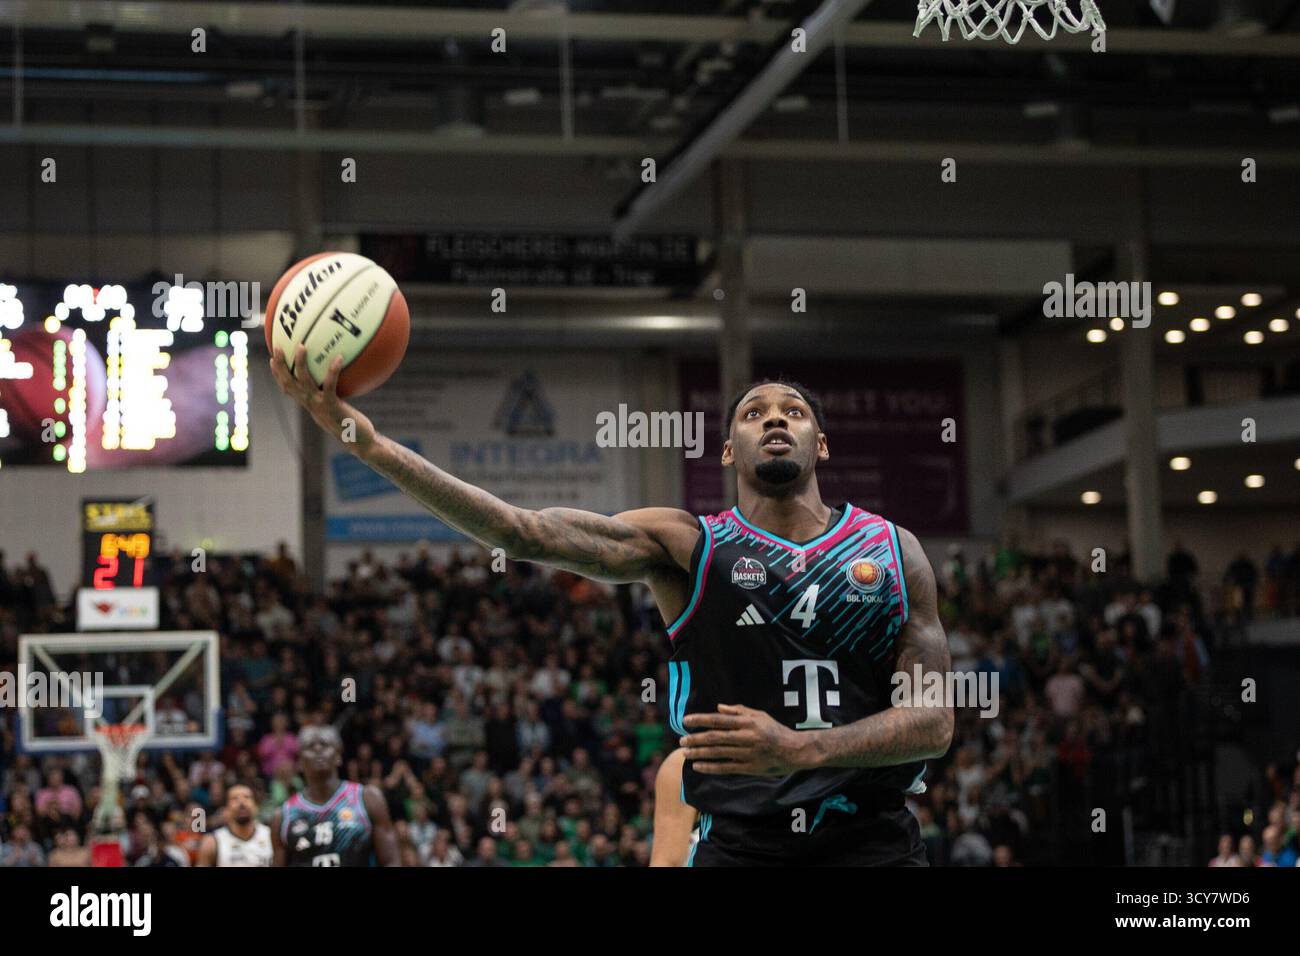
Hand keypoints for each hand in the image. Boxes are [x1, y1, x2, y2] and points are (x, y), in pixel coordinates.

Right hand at [269, 345, 376, 452]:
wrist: (358, 441)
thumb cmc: (350, 424)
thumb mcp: (336, 409)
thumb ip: (331, 396)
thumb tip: (335, 380)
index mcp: (309, 404)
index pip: (288, 388)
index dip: (278, 375)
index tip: (273, 359)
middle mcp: (310, 405)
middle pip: (288, 383)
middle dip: (281, 366)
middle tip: (277, 348)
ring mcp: (320, 406)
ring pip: (304, 382)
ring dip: (301, 364)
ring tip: (302, 347)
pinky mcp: (332, 406)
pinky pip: (330, 385)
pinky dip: (333, 370)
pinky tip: (338, 357)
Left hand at [681, 704, 808, 775]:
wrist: (794, 751)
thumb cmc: (776, 731)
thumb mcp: (760, 715)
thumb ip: (739, 710)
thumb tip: (718, 708)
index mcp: (747, 722)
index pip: (719, 720)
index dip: (701, 720)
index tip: (685, 721)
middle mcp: (746, 737)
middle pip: (715, 737)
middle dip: (696, 739)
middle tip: (681, 740)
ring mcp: (747, 754)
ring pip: (718, 753)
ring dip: (700, 753)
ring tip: (685, 753)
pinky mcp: (749, 768)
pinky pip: (726, 768)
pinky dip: (711, 767)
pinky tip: (698, 766)